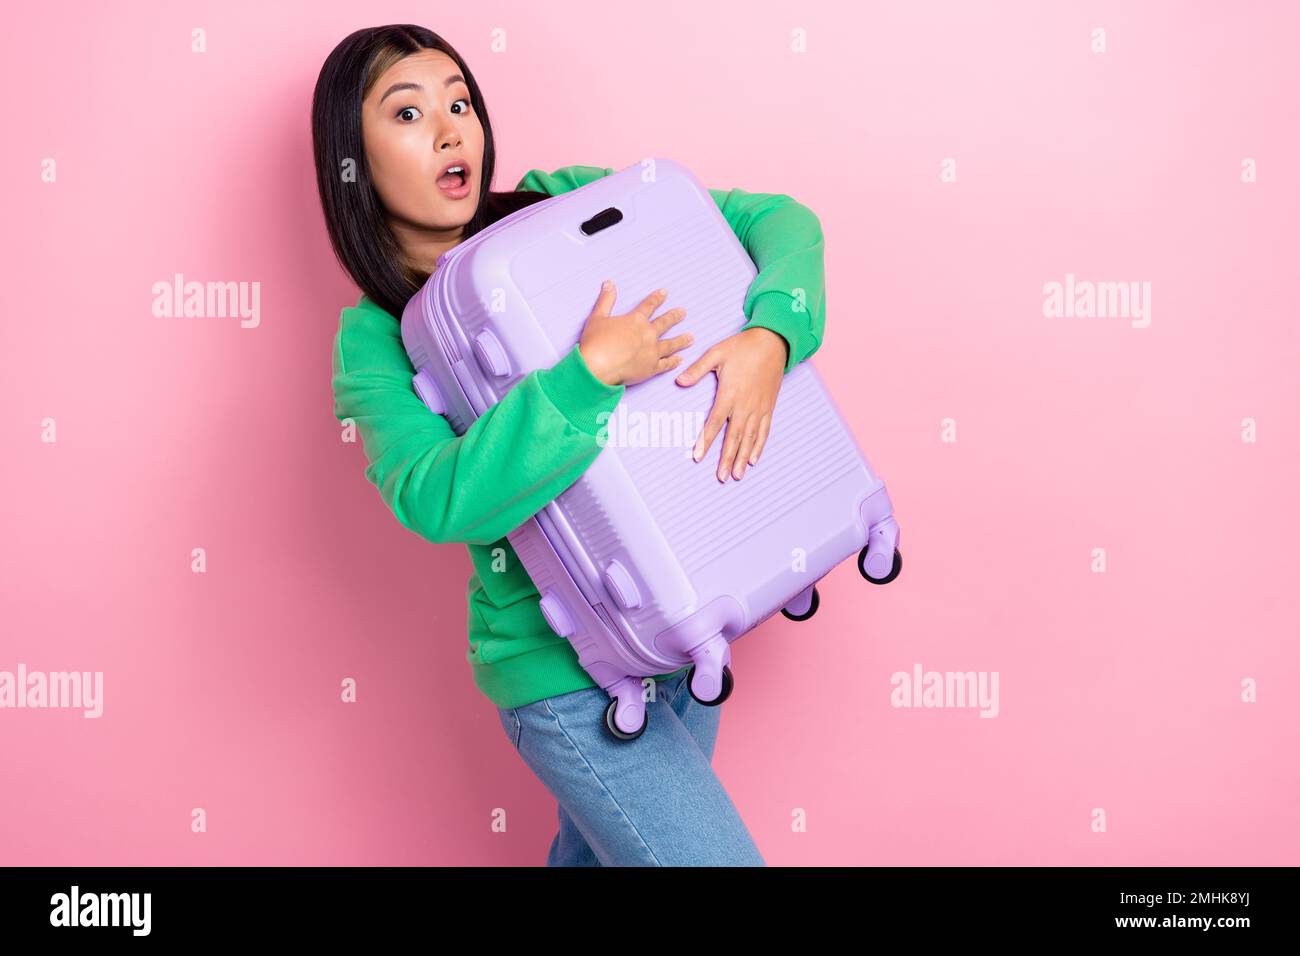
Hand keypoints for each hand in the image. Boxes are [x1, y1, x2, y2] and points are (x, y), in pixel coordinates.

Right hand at [577, 280, 691, 386]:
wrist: (598, 367)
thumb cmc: (596, 343)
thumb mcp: (598, 317)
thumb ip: (606, 300)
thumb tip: (609, 283)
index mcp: (635, 321)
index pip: (648, 306)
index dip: (657, 298)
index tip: (665, 292)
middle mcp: (647, 335)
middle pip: (664, 323)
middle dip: (674, 316)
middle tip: (684, 312)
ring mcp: (652, 352)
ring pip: (670, 344)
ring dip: (681, 340)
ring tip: (691, 337)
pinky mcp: (651, 369)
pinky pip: (666, 364)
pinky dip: (674, 361)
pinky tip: (680, 359)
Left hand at [675, 326, 787, 481]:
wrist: (773, 342)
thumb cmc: (742, 347)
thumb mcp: (716, 353)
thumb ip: (697, 369)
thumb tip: (679, 381)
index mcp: (729, 393)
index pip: (715, 423)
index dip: (706, 441)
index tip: (698, 457)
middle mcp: (745, 405)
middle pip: (734, 437)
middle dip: (727, 459)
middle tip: (721, 477)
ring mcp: (759, 408)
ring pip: (750, 438)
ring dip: (743, 458)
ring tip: (737, 475)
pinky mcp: (769, 407)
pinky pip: (765, 431)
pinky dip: (759, 446)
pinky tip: (754, 460)